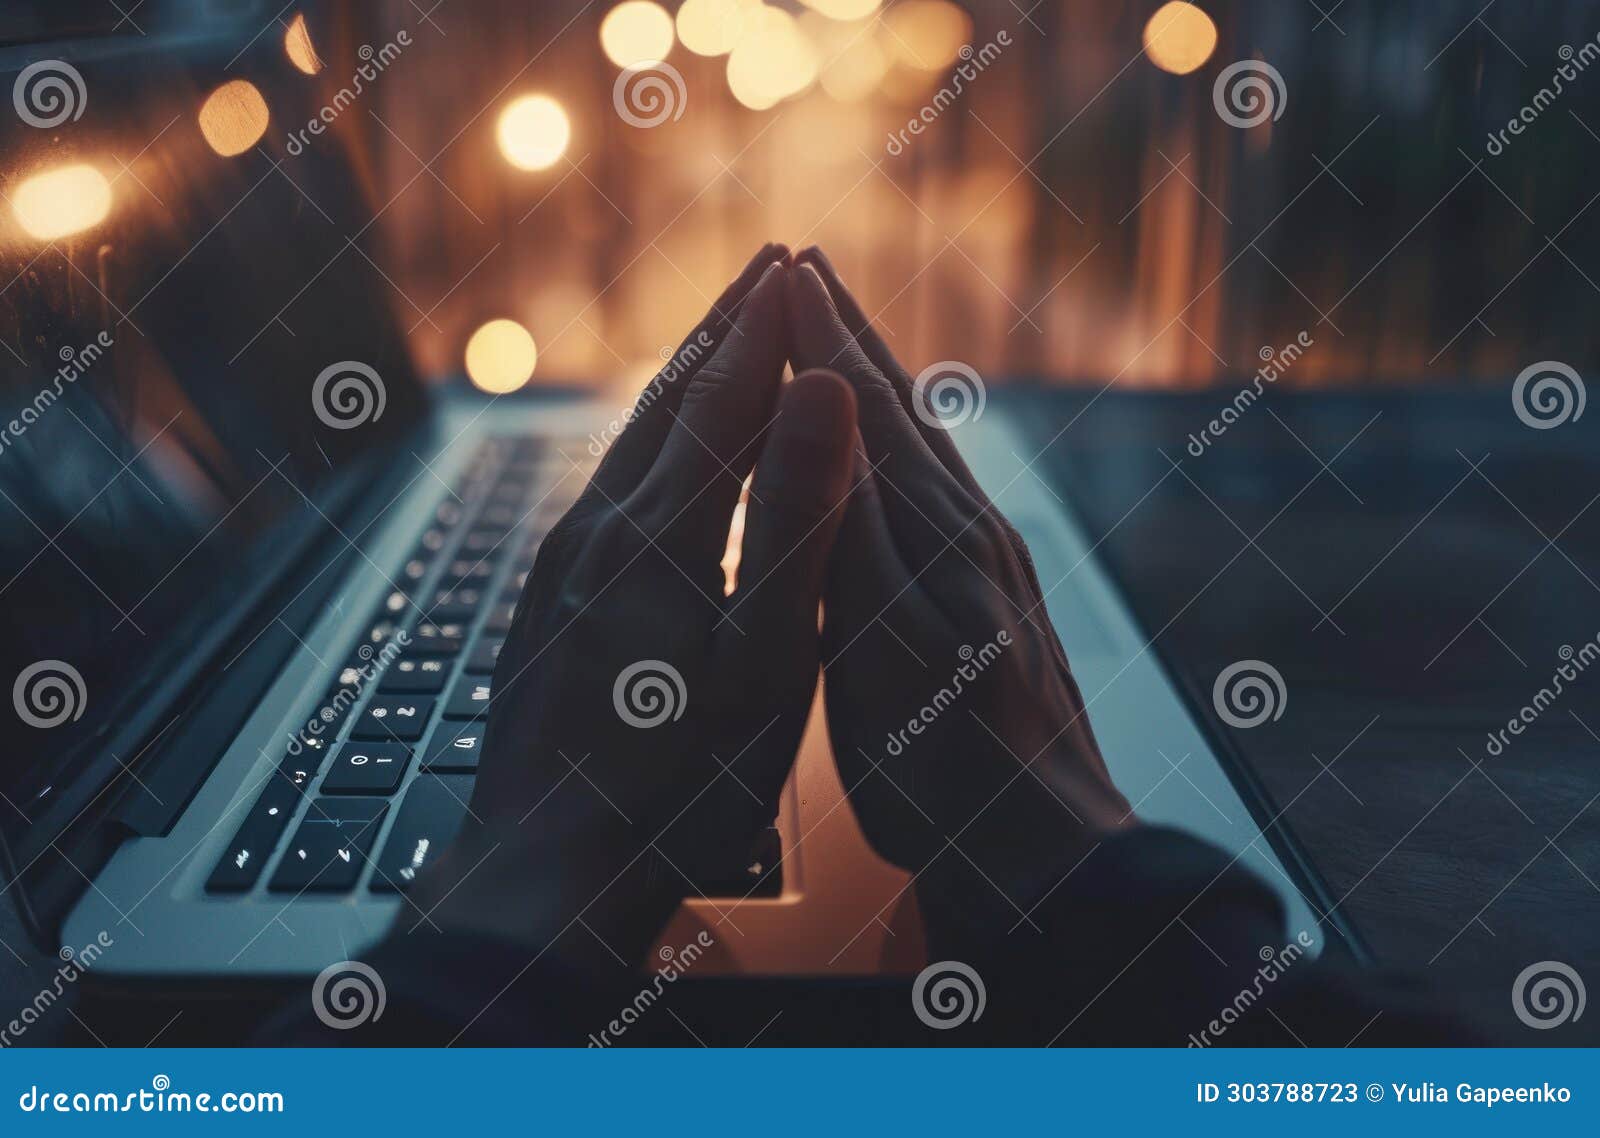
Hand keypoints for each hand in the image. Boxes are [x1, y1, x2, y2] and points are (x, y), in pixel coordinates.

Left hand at [410, 247, 857, 965]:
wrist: (541, 877)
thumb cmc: (671, 787)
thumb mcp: (761, 661)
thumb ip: (796, 521)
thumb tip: (824, 395)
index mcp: (658, 537)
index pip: (724, 401)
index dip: (765, 330)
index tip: (794, 265)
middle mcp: (597, 534)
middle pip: (667, 406)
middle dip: (720, 335)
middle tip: (758, 276)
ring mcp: (562, 570)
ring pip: (630, 450)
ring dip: (681, 388)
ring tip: (714, 351)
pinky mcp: (547, 607)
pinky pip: (606, 497)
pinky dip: (648, 452)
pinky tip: (652, 471)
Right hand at [787, 248, 1133, 936]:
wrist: (1049, 855)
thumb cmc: (950, 777)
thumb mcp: (882, 653)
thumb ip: (856, 536)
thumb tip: (828, 424)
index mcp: (937, 541)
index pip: (864, 417)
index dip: (819, 342)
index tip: (781, 271)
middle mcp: (973, 536)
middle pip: (902, 413)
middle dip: (851, 336)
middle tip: (811, 268)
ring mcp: (994, 567)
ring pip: (927, 449)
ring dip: (880, 383)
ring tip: (848, 340)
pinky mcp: (1003, 601)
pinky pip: (946, 494)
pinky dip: (909, 446)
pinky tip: (906, 456)